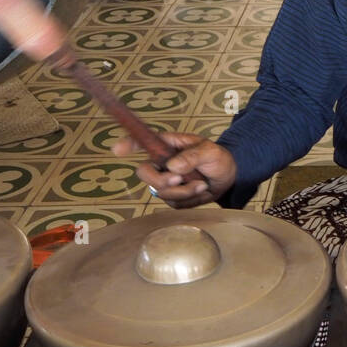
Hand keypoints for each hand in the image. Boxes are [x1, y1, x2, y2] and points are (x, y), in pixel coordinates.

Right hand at [113, 132, 236, 208]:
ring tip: (202, 184)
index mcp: (167, 146)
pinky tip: (201, 191)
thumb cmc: (217, 158)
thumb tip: (173, 167)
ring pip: (161, 191)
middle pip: (144, 173)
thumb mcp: (210, 151)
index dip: (127, 145)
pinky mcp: (172, 197)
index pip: (142, 142)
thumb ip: (192, 156)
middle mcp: (161, 163)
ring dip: (184, 190)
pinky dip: (189, 199)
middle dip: (160, 180)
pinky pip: (173, 203)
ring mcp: (165, 181)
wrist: (229, 177)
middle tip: (178, 179)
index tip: (117, 150)